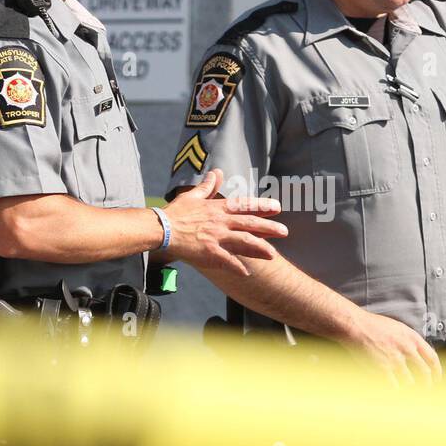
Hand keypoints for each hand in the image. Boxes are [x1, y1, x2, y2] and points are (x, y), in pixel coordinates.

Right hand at [164, 169, 287, 275]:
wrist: (161, 228)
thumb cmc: (176, 212)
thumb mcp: (193, 196)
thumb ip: (208, 186)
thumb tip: (217, 172)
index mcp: (218, 208)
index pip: (245, 205)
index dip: (262, 206)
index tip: (277, 208)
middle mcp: (221, 221)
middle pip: (250, 224)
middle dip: (269, 228)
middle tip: (285, 232)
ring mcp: (216, 237)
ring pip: (243, 242)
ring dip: (260, 248)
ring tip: (273, 254)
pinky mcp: (208, 252)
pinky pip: (226, 260)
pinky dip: (237, 266)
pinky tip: (247, 273)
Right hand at [346, 311, 442, 386]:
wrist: (356, 326)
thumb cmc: (373, 325)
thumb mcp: (398, 328)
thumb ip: (409, 340)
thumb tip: (416, 351)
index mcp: (412, 338)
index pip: (432, 357)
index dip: (437, 370)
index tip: (437, 377)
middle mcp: (407, 349)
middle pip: (425, 372)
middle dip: (427, 384)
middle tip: (426, 389)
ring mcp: (395, 360)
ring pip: (410, 381)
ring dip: (410, 388)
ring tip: (408, 391)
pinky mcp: (383, 368)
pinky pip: (394, 385)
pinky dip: (395, 390)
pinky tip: (394, 390)